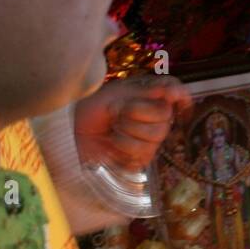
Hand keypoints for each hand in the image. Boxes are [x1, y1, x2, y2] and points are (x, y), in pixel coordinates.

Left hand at [73, 76, 192, 171]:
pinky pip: (143, 153)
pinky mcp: (140, 159)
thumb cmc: (92, 108)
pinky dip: (123, 147)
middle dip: (136, 111)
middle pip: (165, 115)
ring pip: (155, 135)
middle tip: (116, 112)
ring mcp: (149, 140)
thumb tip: (176, 90)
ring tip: (113, 129)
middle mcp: (154, 119)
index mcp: (149, 97)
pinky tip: (113, 145)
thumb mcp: (118, 93)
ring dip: (127, 130)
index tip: (174, 96)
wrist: (70, 132)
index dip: (179, 94)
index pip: (176, 92)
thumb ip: (148, 91)